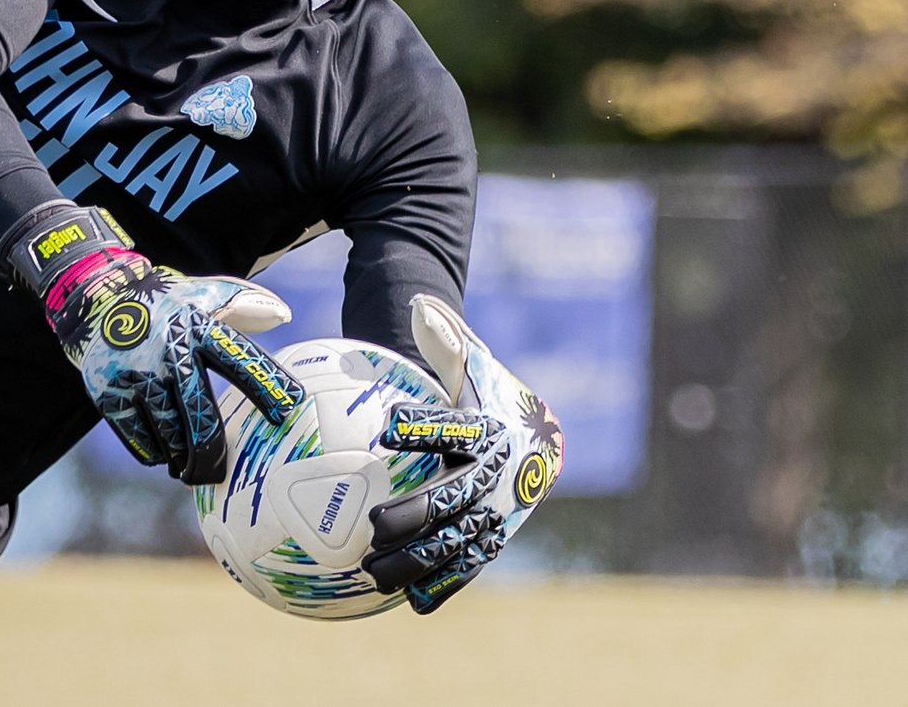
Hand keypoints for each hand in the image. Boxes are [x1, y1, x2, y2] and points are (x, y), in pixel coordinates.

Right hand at [2, 202, 303, 483]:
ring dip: (184, 457)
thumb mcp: (203, 294)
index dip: (266, 386)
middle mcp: (167, 352)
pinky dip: (155, 452)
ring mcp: (135, 375)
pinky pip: (140, 439)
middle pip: (199, 415)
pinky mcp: (109, 394)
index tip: (288, 412)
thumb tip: (284, 316)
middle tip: (223, 472)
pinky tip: (164, 454)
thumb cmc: (166, 305)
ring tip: (194, 469)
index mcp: (197, 326)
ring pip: (169, 434)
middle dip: (214, 449)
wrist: (96, 302)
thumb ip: (245, 302)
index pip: (240, 360)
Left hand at [363, 294, 562, 612]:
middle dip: (416, 514)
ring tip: (372, 572)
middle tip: (374, 524)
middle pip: (453, 496)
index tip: (387, 427)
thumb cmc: (488, 397)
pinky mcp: (495, 539)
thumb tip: (417, 304)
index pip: (451, 425)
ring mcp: (498, 513)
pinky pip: (469, 566)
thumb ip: (443, 339)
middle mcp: (496, 476)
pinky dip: (444, 586)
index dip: (421, 425)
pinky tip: (411, 603)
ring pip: (457, 542)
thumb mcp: (472, 365)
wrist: (535, 440)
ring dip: (419, 561)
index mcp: (487, 430)